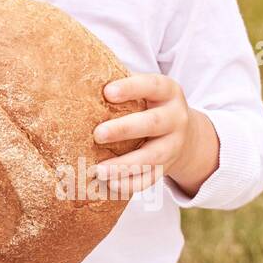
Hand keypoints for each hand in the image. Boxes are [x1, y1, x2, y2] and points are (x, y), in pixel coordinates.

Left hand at [91, 74, 201, 197]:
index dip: (131, 88)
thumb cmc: (149, 104)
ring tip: (99, 170)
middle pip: (153, 123)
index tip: (107, 92)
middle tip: (97, 134)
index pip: (152, 85)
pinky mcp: (168, 167)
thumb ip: (120, 84)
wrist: (185, 133)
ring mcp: (174, 145)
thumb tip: (77, 77)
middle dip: (125, 129)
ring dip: (125, 165)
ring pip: (152, 157)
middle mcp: (175, 118)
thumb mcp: (145, 89)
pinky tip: (111, 185)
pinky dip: (131, 184)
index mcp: (168, 92)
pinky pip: (151, 179)